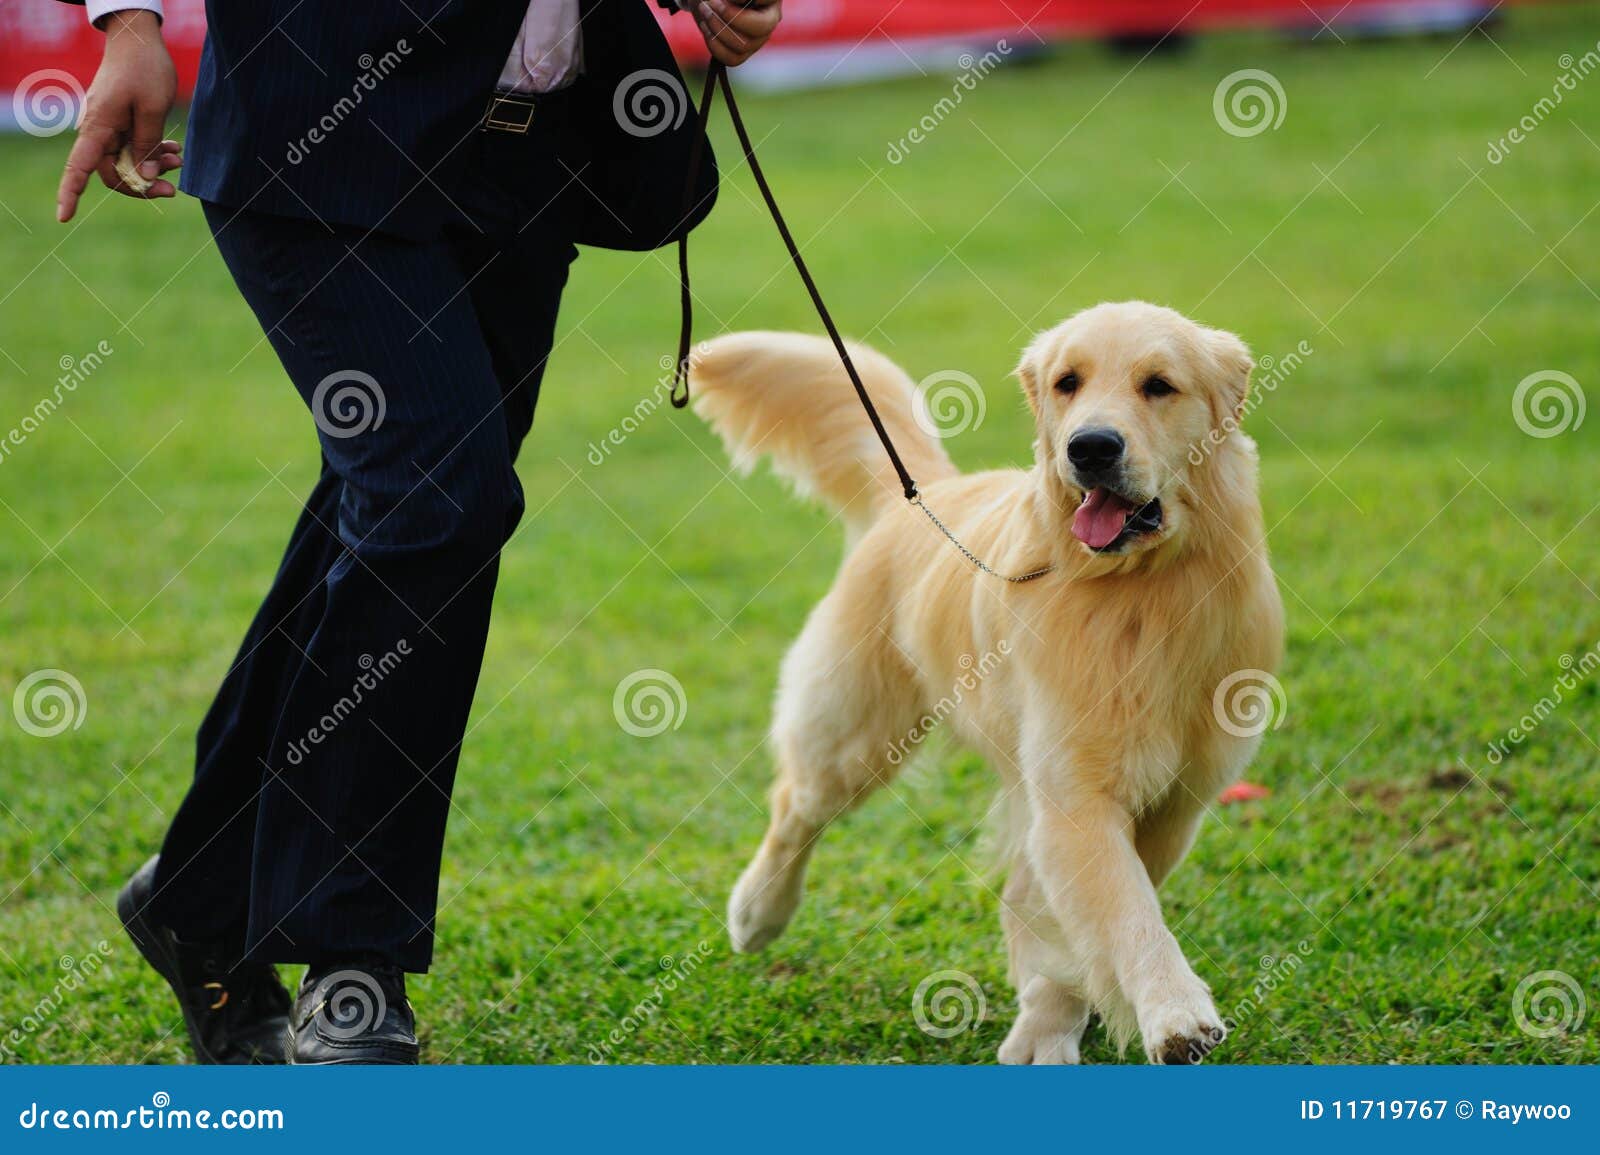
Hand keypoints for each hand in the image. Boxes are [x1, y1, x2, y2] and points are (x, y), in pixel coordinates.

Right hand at [57, 10, 180, 222]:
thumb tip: (144, 178)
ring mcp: (108, 126)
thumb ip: (147, 145)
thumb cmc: (145, 69)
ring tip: (179, 160)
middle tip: (174, 188)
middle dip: (143, 184)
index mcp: (98, 127)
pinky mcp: (120, 123)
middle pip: (113, 173)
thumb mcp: (152, 109)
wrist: (138, 39)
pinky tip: (173, 150)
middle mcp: (98, 130)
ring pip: (128, 162)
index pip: (79, 167)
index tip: (63, 217)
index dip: (70, 193)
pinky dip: (152, 152)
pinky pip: (134, 147)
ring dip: (153, 167)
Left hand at [694, 0, 781, 66]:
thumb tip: (741, 3)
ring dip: (718, 28)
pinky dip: (714, 44)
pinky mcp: (744, 53)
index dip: (744, 0)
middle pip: (761, 27)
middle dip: (732, 17)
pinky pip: (732, 59)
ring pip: (744, 45)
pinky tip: (706, 27)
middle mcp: (770, 19)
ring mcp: (758, 39)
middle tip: (712, 3)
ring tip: (705, 11)